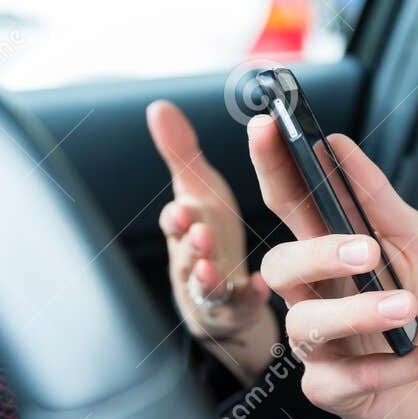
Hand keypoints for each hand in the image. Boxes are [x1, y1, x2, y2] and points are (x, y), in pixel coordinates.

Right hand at [146, 99, 276, 380]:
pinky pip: (239, 308)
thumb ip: (182, 154)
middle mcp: (192, 260)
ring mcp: (211, 290)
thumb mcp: (198, 193)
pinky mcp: (234, 312)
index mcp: (188, 228)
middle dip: (189, 244)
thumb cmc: (210, 236)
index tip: (182, 208)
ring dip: (207, 276)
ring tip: (212, 269)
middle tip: (200, 235)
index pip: (176, 222)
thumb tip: (158, 106)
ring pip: (204, 285)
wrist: (218, 296)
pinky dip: (247, 298)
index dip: (176, 217)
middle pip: (185, 253)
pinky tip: (259, 288)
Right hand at [247, 114, 417, 418]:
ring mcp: (315, 344)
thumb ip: (380, 201)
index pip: (286, 201)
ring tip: (408, 306)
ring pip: (308, 324)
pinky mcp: (331, 388)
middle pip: (280, 265)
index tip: (269, 125)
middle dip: (317, 254)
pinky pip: (357, 376)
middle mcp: (310, 293)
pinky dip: (408, 363)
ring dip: (361, 312)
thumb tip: (338, 145)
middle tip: (366, 249)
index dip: (271, 165)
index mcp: (326, 248)